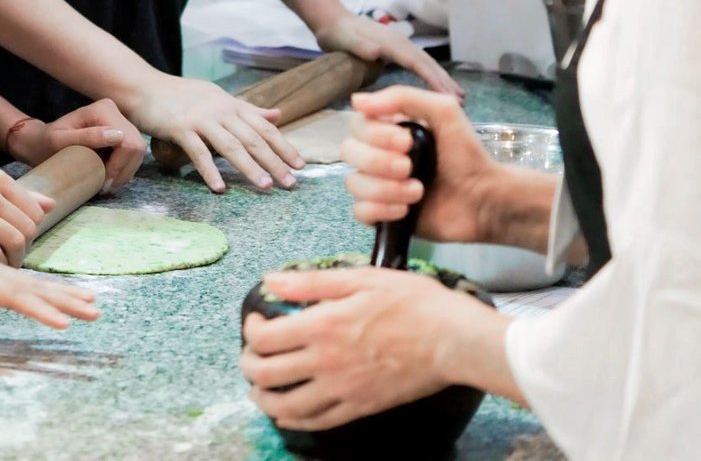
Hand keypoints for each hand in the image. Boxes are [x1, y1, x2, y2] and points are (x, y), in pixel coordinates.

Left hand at [6, 99, 146, 192]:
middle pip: (136, 146)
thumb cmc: (46, 143)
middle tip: (106, 187)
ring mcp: (118, 120)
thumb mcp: (60, 141)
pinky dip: (124, 168)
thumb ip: (87, 137)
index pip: (127, 142)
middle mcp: (113, 110)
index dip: (120, 166)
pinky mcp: (120, 131)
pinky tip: (110, 177)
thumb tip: (118, 136)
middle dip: (124, 170)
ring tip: (107, 184)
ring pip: (137, 151)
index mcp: (102, 110)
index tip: (104, 183)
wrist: (41, 142)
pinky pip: (132, 153)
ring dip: (125, 171)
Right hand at [126, 74, 303, 193]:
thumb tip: (277, 116)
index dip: (284, 146)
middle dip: (274, 162)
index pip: (264, 127)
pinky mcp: (180, 128)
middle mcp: (221, 110)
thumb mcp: (218, 98)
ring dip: (249, 168)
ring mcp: (201, 119)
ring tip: (265, 187)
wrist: (143, 87)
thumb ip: (248, 110)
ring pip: (231, 146)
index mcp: (232, 104)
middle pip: (253, 139)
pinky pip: (199, 152)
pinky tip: (220, 188)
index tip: (301, 165)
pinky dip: (210, 171)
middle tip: (290, 183)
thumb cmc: (181, 96)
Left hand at [241, 267, 469, 431]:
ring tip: (259, 387)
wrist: (452, 340)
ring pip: (285, 406)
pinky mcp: (360, 407)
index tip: (257, 319)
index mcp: (323, 326)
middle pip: (265, 374)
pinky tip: (287, 411)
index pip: (263, 337)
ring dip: (263, 397)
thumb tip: (271, 280)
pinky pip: (316, 421)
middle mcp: (325, 362)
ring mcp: (342, 390)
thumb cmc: (412, 302)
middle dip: (248, 364)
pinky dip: (293, 419)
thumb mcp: (361, 278)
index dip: (251, 329)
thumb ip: (310, 282)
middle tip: (252, 353)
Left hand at [314, 13, 463, 98]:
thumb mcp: (344, 39)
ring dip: (442, 79)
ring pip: (426, 63)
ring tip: (459, 96)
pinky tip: (437, 86)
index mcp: (392, 43)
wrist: (331, 20)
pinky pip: (419, 64)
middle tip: (462, 101)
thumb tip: (377, 53)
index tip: (447, 96)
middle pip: (428, 63)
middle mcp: (401, 42)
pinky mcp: (396, 50)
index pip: (417, 63)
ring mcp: (400, 45)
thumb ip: (359, 45)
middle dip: (445, 81)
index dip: (433, 79)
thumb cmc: (337, 33)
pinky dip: (431, 75)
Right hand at [342, 86, 495, 243]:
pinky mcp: (382, 214)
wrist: (484, 199)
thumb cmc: (466, 154)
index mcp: (387, 129)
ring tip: (417, 192)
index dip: (375, 134)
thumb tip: (357, 100)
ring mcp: (378, 186)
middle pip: (348, 152)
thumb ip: (403, 98)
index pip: (356, 125)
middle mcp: (377, 155)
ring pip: (354, 184)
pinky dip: (381, 210)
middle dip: (378, 161)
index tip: (406, 141)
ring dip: (385, 189)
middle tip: (409, 167)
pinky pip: (360, 212)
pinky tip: (406, 211)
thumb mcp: (444, 112)